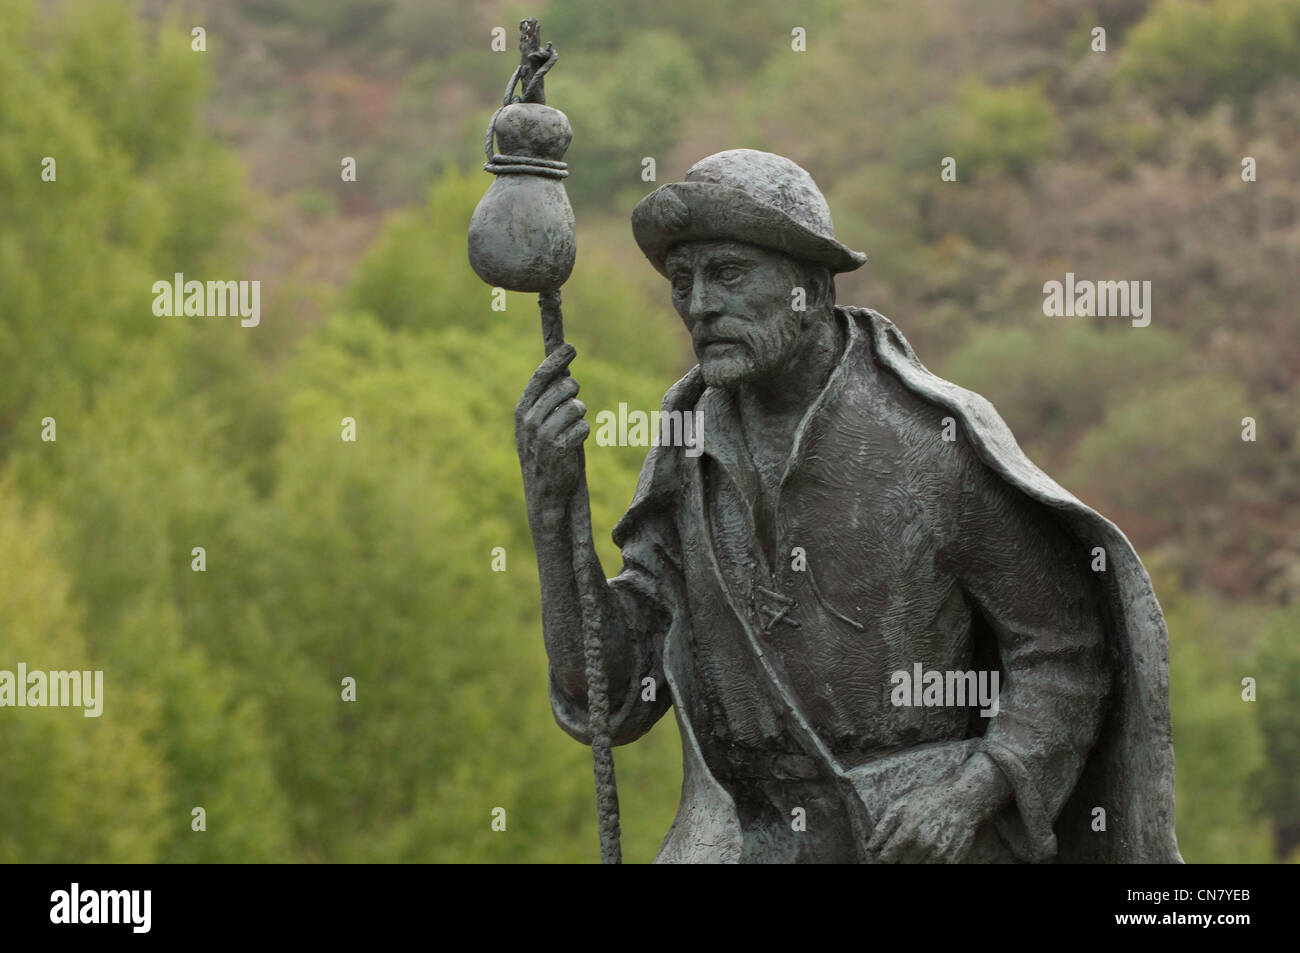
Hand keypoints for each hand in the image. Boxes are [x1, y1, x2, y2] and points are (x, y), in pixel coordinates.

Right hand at [515, 344, 588, 512]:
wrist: (544, 492)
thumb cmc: (546, 453)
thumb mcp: (539, 424)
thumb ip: (548, 399)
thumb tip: (565, 371)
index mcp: (522, 411)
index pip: (541, 376)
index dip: (557, 359)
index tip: (571, 347)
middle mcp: (529, 420)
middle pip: (565, 387)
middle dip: (574, 394)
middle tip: (572, 409)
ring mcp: (543, 434)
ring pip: (577, 407)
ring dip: (579, 418)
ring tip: (569, 433)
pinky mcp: (560, 448)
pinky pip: (584, 427)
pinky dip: (583, 434)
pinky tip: (573, 446)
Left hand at [865, 754, 1009, 862]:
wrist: (964, 799)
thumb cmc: (930, 799)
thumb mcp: (902, 804)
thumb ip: (884, 826)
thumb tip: (870, 847)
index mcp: (909, 830)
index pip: (888, 856)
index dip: (883, 858)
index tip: (883, 856)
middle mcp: (925, 843)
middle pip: (903, 865)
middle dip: (897, 861)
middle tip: (898, 855)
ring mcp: (941, 853)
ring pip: (919, 868)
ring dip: (914, 863)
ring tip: (914, 852)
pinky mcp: (954, 858)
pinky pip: (937, 868)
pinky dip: (929, 863)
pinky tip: (926, 855)